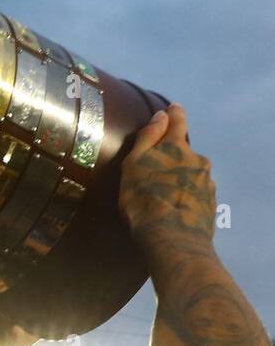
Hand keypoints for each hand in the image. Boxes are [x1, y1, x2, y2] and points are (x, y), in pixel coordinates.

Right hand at [119, 104, 215, 249]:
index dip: (174, 114)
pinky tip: (175, 204)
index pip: (177, 122)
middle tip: (156, 165)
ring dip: (180, 175)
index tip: (173, 108)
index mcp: (177, 147)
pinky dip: (186, 192)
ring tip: (164, 190)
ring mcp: (207, 183)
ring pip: (192, 171)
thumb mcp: (135, 164)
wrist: (172, 237)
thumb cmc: (144, 197)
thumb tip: (161, 115)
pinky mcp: (211, 203)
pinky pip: (197, 190)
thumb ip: (148, 137)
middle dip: (173, 153)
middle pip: (185, 150)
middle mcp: (198, 161)